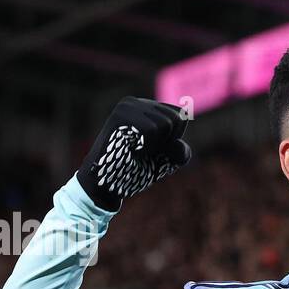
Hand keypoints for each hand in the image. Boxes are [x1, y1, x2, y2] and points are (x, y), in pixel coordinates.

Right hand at [77, 97, 191, 211]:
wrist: (107, 185)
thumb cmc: (135, 172)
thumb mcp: (166, 162)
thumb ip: (181, 152)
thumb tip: (178, 142)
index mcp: (147, 109)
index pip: (180, 114)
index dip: (174, 138)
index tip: (154, 149)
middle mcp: (136, 103)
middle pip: (176, 118)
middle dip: (167, 142)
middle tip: (144, 151)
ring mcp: (127, 107)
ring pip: (166, 123)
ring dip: (156, 146)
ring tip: (135, 150)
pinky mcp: (120, 116)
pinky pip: (152, 130)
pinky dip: (147, 146)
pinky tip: (131, 149)